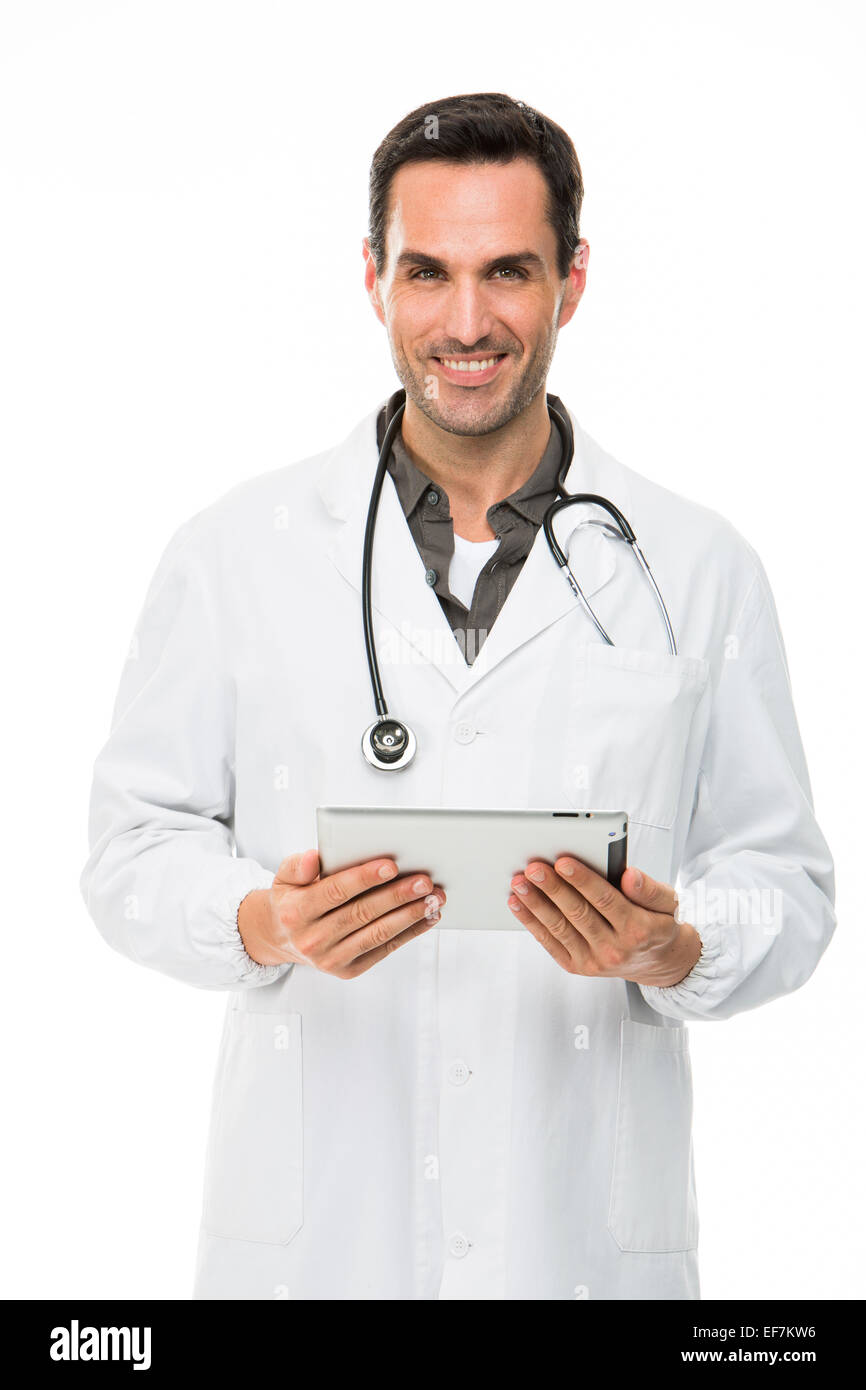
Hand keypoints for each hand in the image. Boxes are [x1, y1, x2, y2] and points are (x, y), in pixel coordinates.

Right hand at [239, 849, 444, 977]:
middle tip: (425, 881)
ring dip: (410, 916)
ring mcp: (330, 959)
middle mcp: (312, 939)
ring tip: (434, 899)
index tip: (392, 865)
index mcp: (296, 912)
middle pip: (362, 914)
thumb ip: (298, 865)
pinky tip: (427, 917)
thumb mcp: (285, 877)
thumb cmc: (293, 898)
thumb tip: (315, 857)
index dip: (364, 878)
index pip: (335, 892)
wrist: (282, 937)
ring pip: (377, 934)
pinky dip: (409, 932)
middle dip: (397, 896)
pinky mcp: (348, 970)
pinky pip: (384, 949)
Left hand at [507, 857, 700, 987]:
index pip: (605, 900)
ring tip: (519, 883)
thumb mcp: (667, 903)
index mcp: (638, 929)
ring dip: (535, 904)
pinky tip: (517, 903)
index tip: (562, 861)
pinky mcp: (577, 966)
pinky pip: (550, 942)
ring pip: (559, 928)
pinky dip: (532, 922)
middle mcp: (615, 949)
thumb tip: (629, 875)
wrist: (658, 963)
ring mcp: (594, 961)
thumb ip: (650, 889)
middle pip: (578, 913)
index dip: (582, 880)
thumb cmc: (659, 923)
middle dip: (552, 888)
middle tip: (533, 867)